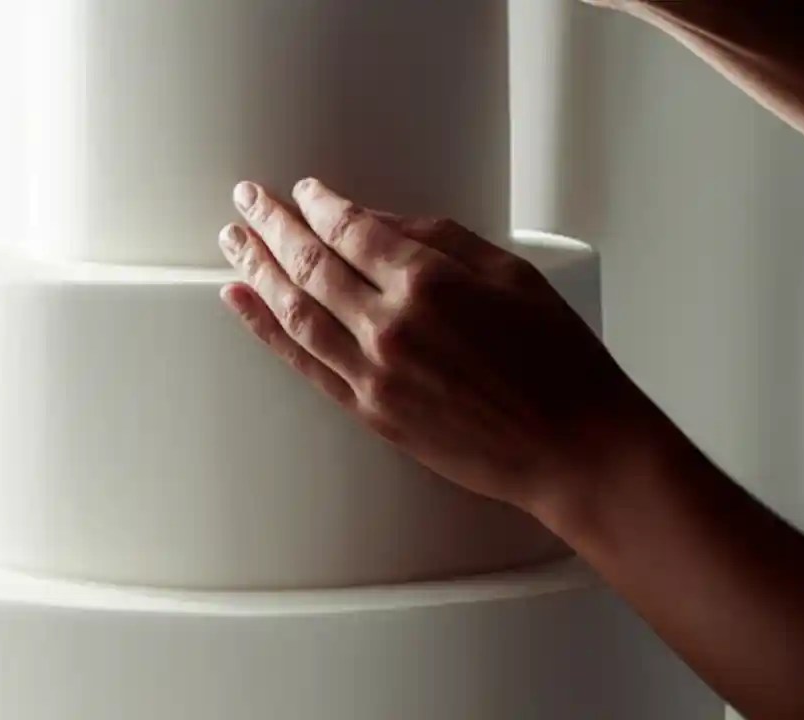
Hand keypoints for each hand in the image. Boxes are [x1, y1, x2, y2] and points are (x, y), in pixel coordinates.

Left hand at [218, 178, 663, 518]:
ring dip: (257, 271)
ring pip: (295, 311)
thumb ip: (437, 238)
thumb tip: (373, 218)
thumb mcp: (510, 274)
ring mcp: (374, 373)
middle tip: (245, 199)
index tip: (304, 189)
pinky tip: (241, 301)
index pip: (353, 229)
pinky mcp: (369, 412)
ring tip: (232, 242)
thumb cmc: (556, 357)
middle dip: (273, 225)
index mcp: (431, 282)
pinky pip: (302, 363)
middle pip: (311, 263)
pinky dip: (265, 329)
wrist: (571, 447)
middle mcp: (392, 324)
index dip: (321, 205)